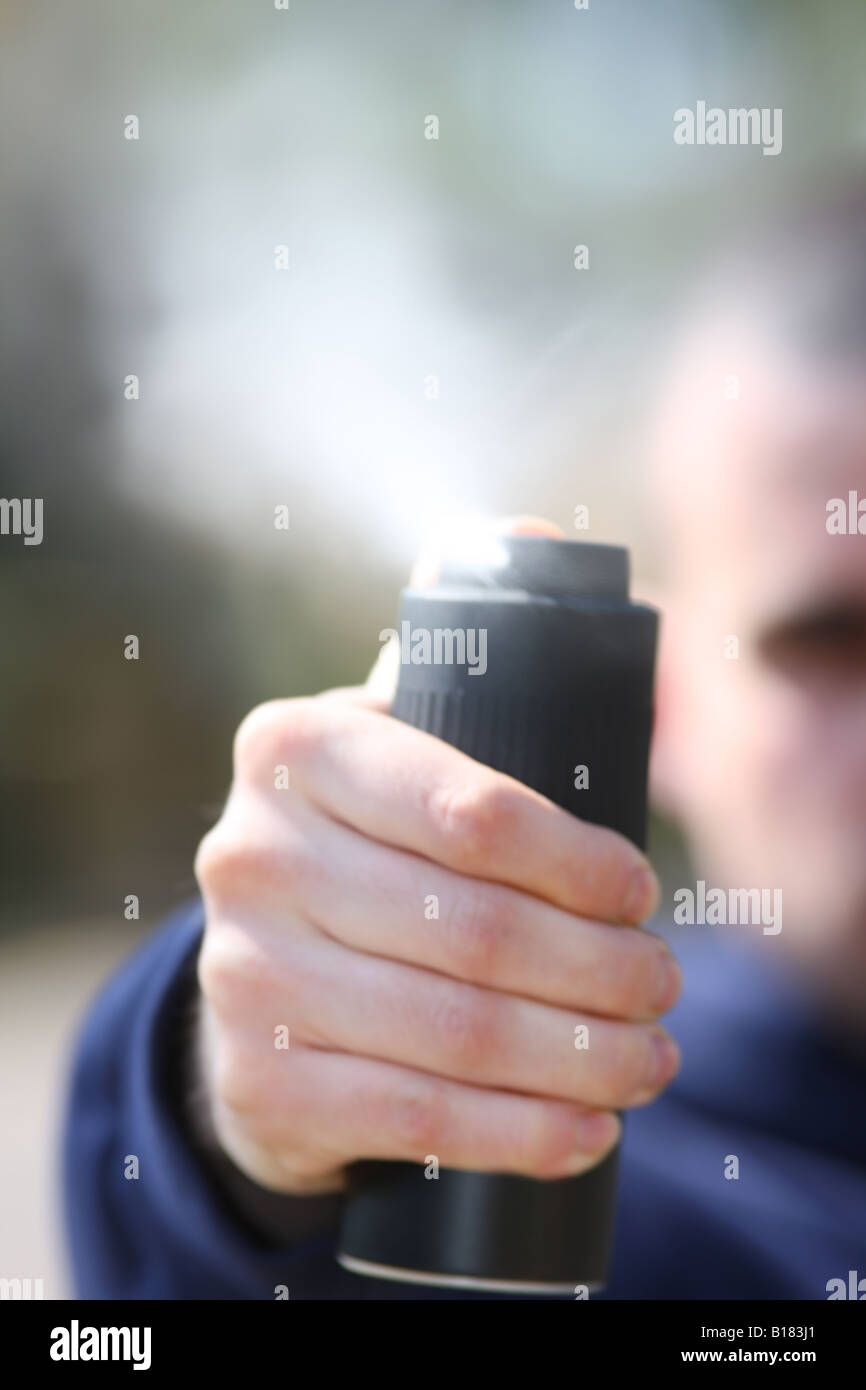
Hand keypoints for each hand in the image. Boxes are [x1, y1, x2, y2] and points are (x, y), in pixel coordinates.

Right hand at [192, 519, 681, 1196]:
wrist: (261, 971)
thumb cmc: (364, 842)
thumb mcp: (389, 740)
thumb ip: (458, 660)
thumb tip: (536, 539)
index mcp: (294, 747)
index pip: (469, 806)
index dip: (580, 861)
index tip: (643, 891)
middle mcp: (252, 853)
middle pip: (474, 929)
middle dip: (602, 970)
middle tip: (666, 986)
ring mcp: (243, 972)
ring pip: (456, 1031)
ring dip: (583, 1058)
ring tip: (651, 1059)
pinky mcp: (258, 1077)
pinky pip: (411, 1116)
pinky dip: (519, 1132)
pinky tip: (585, 1129)